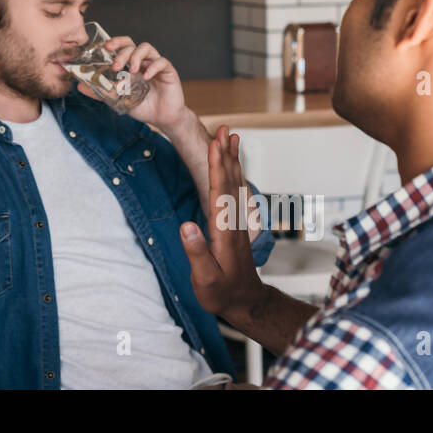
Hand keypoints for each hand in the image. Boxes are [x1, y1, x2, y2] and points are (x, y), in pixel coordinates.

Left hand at [72, 35, 186, 129]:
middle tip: (116, 65)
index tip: (106, 47)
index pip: (122, 46)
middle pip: (132, 44)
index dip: (115, 42)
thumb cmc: (142, 105)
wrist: (161, 118)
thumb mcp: (118, 99)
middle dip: (122, 50)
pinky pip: (161, 62)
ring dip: (136, 56)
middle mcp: (142, 61)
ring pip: (146, 48)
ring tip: (132, 71)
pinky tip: (146, 77)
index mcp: (130, 64)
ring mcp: (155, 64)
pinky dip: (152, 67)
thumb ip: (101, 91)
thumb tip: (80, 85)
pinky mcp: (168, 71)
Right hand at [178, 124, 266, 323]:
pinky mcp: (235, 224)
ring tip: (231, 137)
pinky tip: (231, 164)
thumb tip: (186, 225)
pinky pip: (234, 192)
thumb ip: (196, 252)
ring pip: (234, 184)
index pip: (219, 193)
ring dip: (232, 159)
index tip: (214, 145)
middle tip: (224, 129)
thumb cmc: (221, 293)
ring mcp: (236, 222)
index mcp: (223, 231)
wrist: (245, 303)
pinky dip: (233, 173)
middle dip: (225, 154)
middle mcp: (232, 222)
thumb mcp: (204, 278)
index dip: (216, 168)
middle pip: (229, 182)